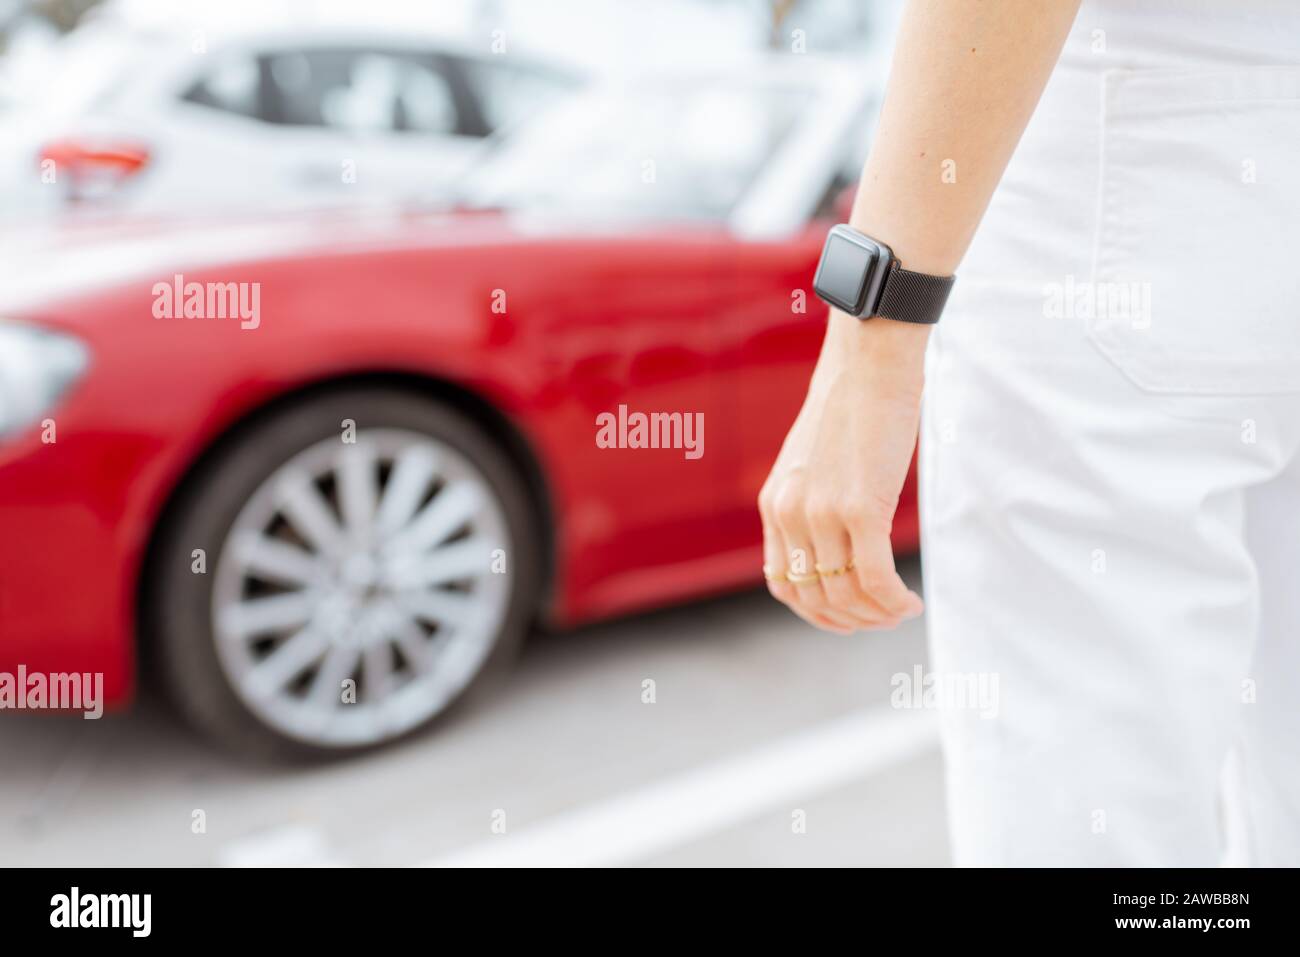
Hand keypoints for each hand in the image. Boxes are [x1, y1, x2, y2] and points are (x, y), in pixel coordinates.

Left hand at [758, 313, 928, 632]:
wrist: (869, 363)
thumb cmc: (851, 406)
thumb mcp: (812, 460)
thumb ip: (812, 501)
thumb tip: (835, 543)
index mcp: (774, 505)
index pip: (784, 585)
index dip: (818, 612)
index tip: (850, 616)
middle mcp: (789, 514)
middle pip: (816, 598)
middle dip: (854, 620)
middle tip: (886, 617)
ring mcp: (822, 514)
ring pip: (847, 594)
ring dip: (878, 614)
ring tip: (903, 610)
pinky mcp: (859, 508)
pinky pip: (876, 578)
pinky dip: (894, 601)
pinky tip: (911, 600)